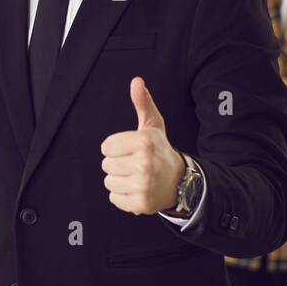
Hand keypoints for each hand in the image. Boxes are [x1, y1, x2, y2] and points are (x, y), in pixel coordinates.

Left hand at [100, 77, 184, 214]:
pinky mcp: (140, 204)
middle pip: (106, 165)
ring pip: (109, 182)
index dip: (116, 148)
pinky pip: (114, 198)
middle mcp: (143, 164)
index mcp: (143, 142)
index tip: (130, 150)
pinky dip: (123, 196)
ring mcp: (142, 185)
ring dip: (119, 180)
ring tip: (136, 177)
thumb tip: (136, 81)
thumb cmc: (160, 150)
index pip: (106, 147)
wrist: (180, 181)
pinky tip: (137, 189)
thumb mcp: (153, 126)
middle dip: (117, 164)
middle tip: (135, 164)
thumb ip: (142, 103)